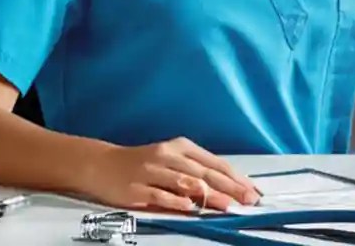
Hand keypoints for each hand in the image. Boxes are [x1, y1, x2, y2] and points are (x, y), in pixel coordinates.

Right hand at [81, 136, 259, 211]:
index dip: (236, 177)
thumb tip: (226, 189)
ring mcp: (152, 171)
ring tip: (226, 205)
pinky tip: (189, 207)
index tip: (252, 190)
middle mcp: (168, 155)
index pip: (215, 163)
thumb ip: (195, 173)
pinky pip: (160, 195)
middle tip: (246, 200)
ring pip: (185, 182)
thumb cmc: (142, 164)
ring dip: (209, 195)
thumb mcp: (171, 161)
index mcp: (181, 147)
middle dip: (229, 187)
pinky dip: (176, 201)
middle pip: (204, 173)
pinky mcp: (137, 187)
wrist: (101, 164)